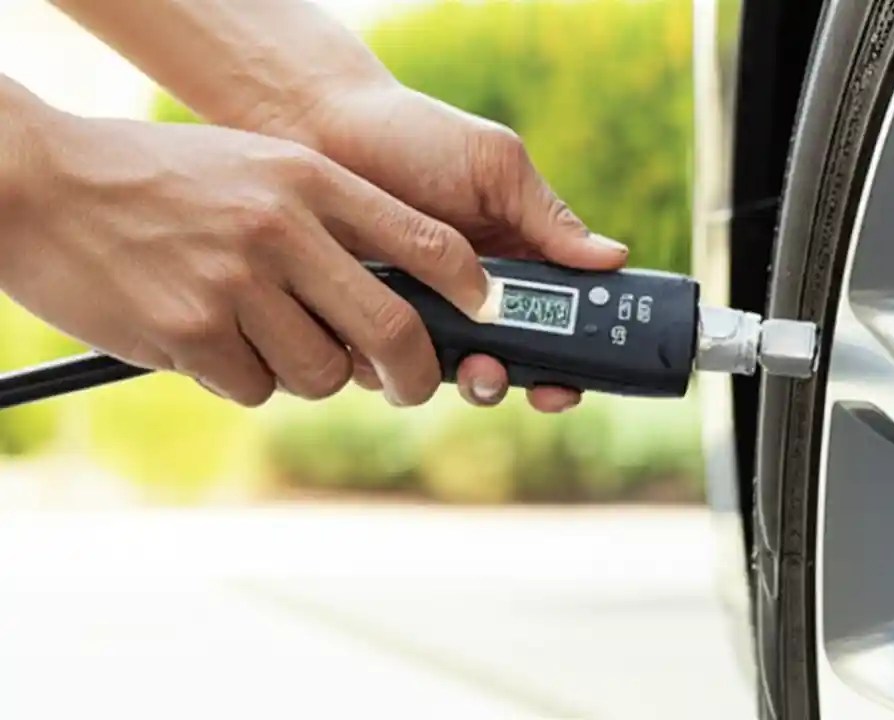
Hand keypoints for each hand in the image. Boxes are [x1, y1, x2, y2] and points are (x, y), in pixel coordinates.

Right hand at [0, 110, 490, 406]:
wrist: (43, 186)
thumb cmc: (164, 179)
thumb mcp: (260, 169)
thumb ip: (330, 220)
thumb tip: (397, 296)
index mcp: (310, 180)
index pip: (425, 240)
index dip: (471, 289)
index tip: (485, 314)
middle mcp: (282, 229)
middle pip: (392, 330)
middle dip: (416, 375)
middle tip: (410, 385)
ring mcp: (236, 284)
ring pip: (323, 372)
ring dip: (309, 371)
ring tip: (263, 334)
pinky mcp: (192, 334)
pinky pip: (257, 388)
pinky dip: (245, 377)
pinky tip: (208, 336)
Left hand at [291, 83, 628, 412]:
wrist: (316, 123)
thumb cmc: (413, 134)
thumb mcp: (494, 166)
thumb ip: (549, 217)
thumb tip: (614, 258)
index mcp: (514, 262)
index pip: (559, 323)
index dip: (572, 359)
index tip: (570, 380)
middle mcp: (470, 297)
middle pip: (510, 363)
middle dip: (513, 380)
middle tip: (499, 372)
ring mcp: (418, 314)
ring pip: (451, 375)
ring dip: (461, 382)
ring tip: (458, 364)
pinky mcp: (364, 324)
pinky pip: (385, 368)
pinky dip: (390, 368)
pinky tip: (384, 344)